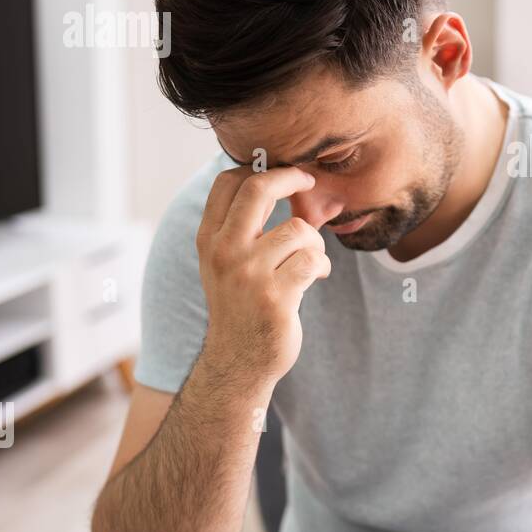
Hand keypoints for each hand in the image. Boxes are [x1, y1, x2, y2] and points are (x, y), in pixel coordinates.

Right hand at [195, 166, 331, 383]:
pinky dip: (323, 266)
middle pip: (259, 189)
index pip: (226, 182)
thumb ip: (238, 226)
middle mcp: (224, 252)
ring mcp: (249, 274)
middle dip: (292, 177)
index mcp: (209, 239)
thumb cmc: (241, 305)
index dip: (260, 169)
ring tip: (310, 261)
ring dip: (315, 243)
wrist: (238, 361)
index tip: (284, 173)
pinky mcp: (276, 297)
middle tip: (309, 181)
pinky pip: (314, 260)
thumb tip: (272, 175)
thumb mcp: (224, 262)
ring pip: (299, 229)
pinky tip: (317, 277)